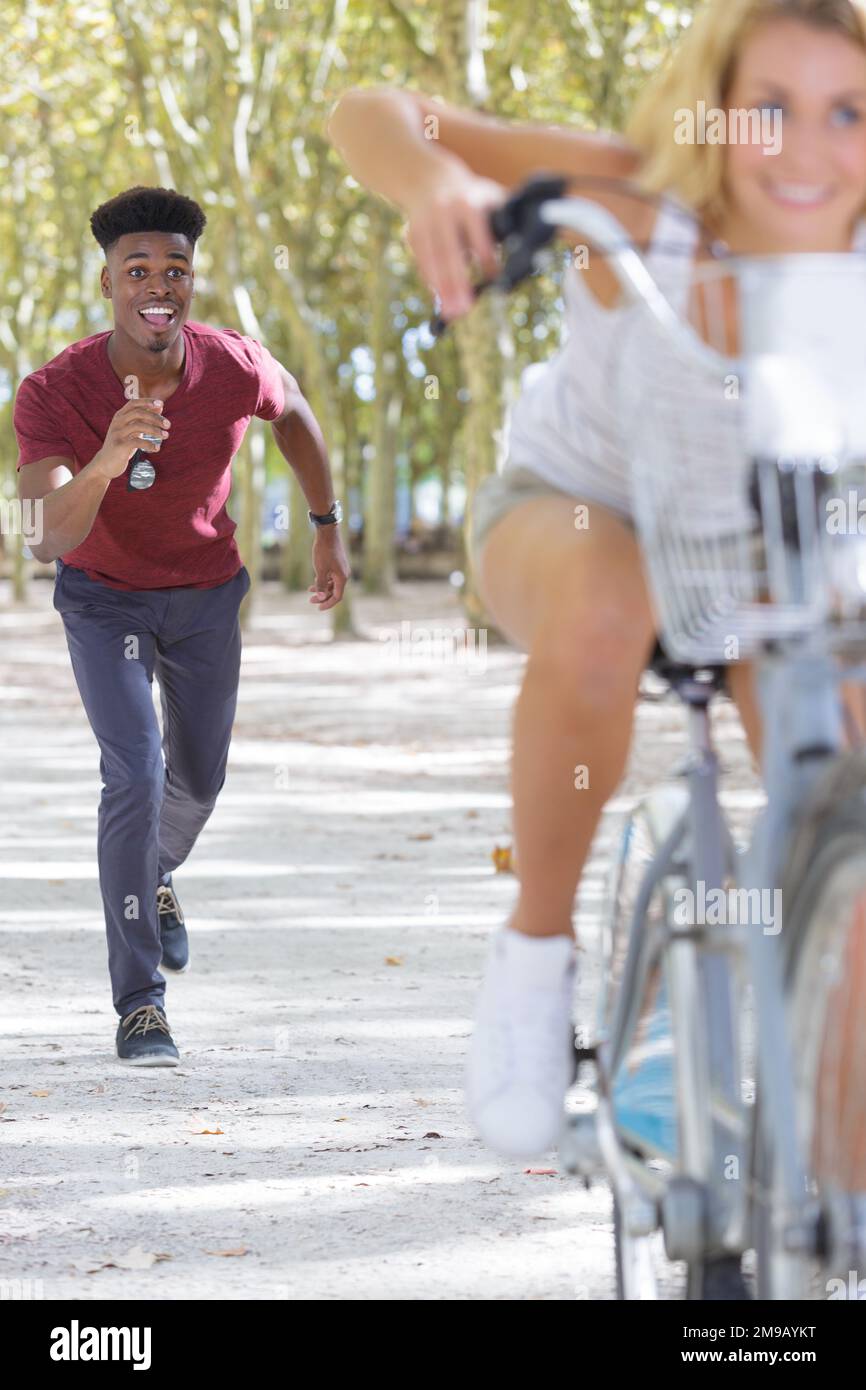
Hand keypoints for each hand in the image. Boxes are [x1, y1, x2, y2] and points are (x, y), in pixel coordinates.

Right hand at [91, 398, 170, 478]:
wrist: (105, 464)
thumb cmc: (122, 445)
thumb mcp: (132, 430)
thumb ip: (144, 419)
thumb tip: (160, 407)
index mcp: (120, 416)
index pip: (133, 403)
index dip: (147, 402)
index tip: (161, 404)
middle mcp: (117, 422)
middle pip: (138, 413)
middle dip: (155, 417)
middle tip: (168, 425)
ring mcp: (117, 433)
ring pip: (138, 426)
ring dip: (155, 430)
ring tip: (166, 436)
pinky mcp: (119, 446)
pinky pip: (137, 442)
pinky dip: (149, 444)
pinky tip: (157, 448)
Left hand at [308, 527, 350, 609]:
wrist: (327, 533)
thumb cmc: (324, 551)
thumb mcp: (320, 570)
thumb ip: (321, 585)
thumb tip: (322, 598)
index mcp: (342, 578)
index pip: (337, 597)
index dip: (328, 603)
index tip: (318, 608)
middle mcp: (344, 574)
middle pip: (335, 591)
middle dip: (323, 597)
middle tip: (310, 600)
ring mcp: (341, 569)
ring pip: (332, 584)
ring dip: (322, 588)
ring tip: (310, 590)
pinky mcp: (337, 563)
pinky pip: (331, 577)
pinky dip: (324, 581)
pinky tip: (315, 581)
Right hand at [404, 167, 506, 321]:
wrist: (431, 179)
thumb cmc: (473, 198)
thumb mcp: (491, 199)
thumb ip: (508, 221)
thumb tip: (532, 251)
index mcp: (468, 203)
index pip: (478, 234)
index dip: (486, 257)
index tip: (495, 278)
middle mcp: (444, 212)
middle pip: (450, 252)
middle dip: (457, 282)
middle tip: (465, 309)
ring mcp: (425, 223)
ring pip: (434, 261)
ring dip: (443, 289)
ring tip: (453, 313)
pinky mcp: (413, 235)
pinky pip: (423, 263)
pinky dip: (432, 283)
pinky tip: (441, 301)